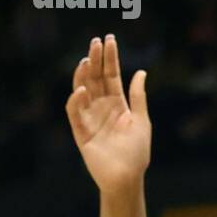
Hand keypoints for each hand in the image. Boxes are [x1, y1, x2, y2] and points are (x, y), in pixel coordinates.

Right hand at [65, 35, 150, 193]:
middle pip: (96, 79)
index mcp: (117, 104)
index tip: (110, 39)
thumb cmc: (137, 151)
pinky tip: (83, 90)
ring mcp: (90, 118)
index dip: (110, 58)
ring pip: (82, 91)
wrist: (128, 177)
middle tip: (96, 41)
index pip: (111, 75)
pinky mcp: (81, 132)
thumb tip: (141, 71)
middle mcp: (101, 107)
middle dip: (96, 60)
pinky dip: (77, 101)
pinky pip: (75, 113)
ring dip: (83, 75)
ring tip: (87, 60)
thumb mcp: (141, 120)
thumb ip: (138, 96)